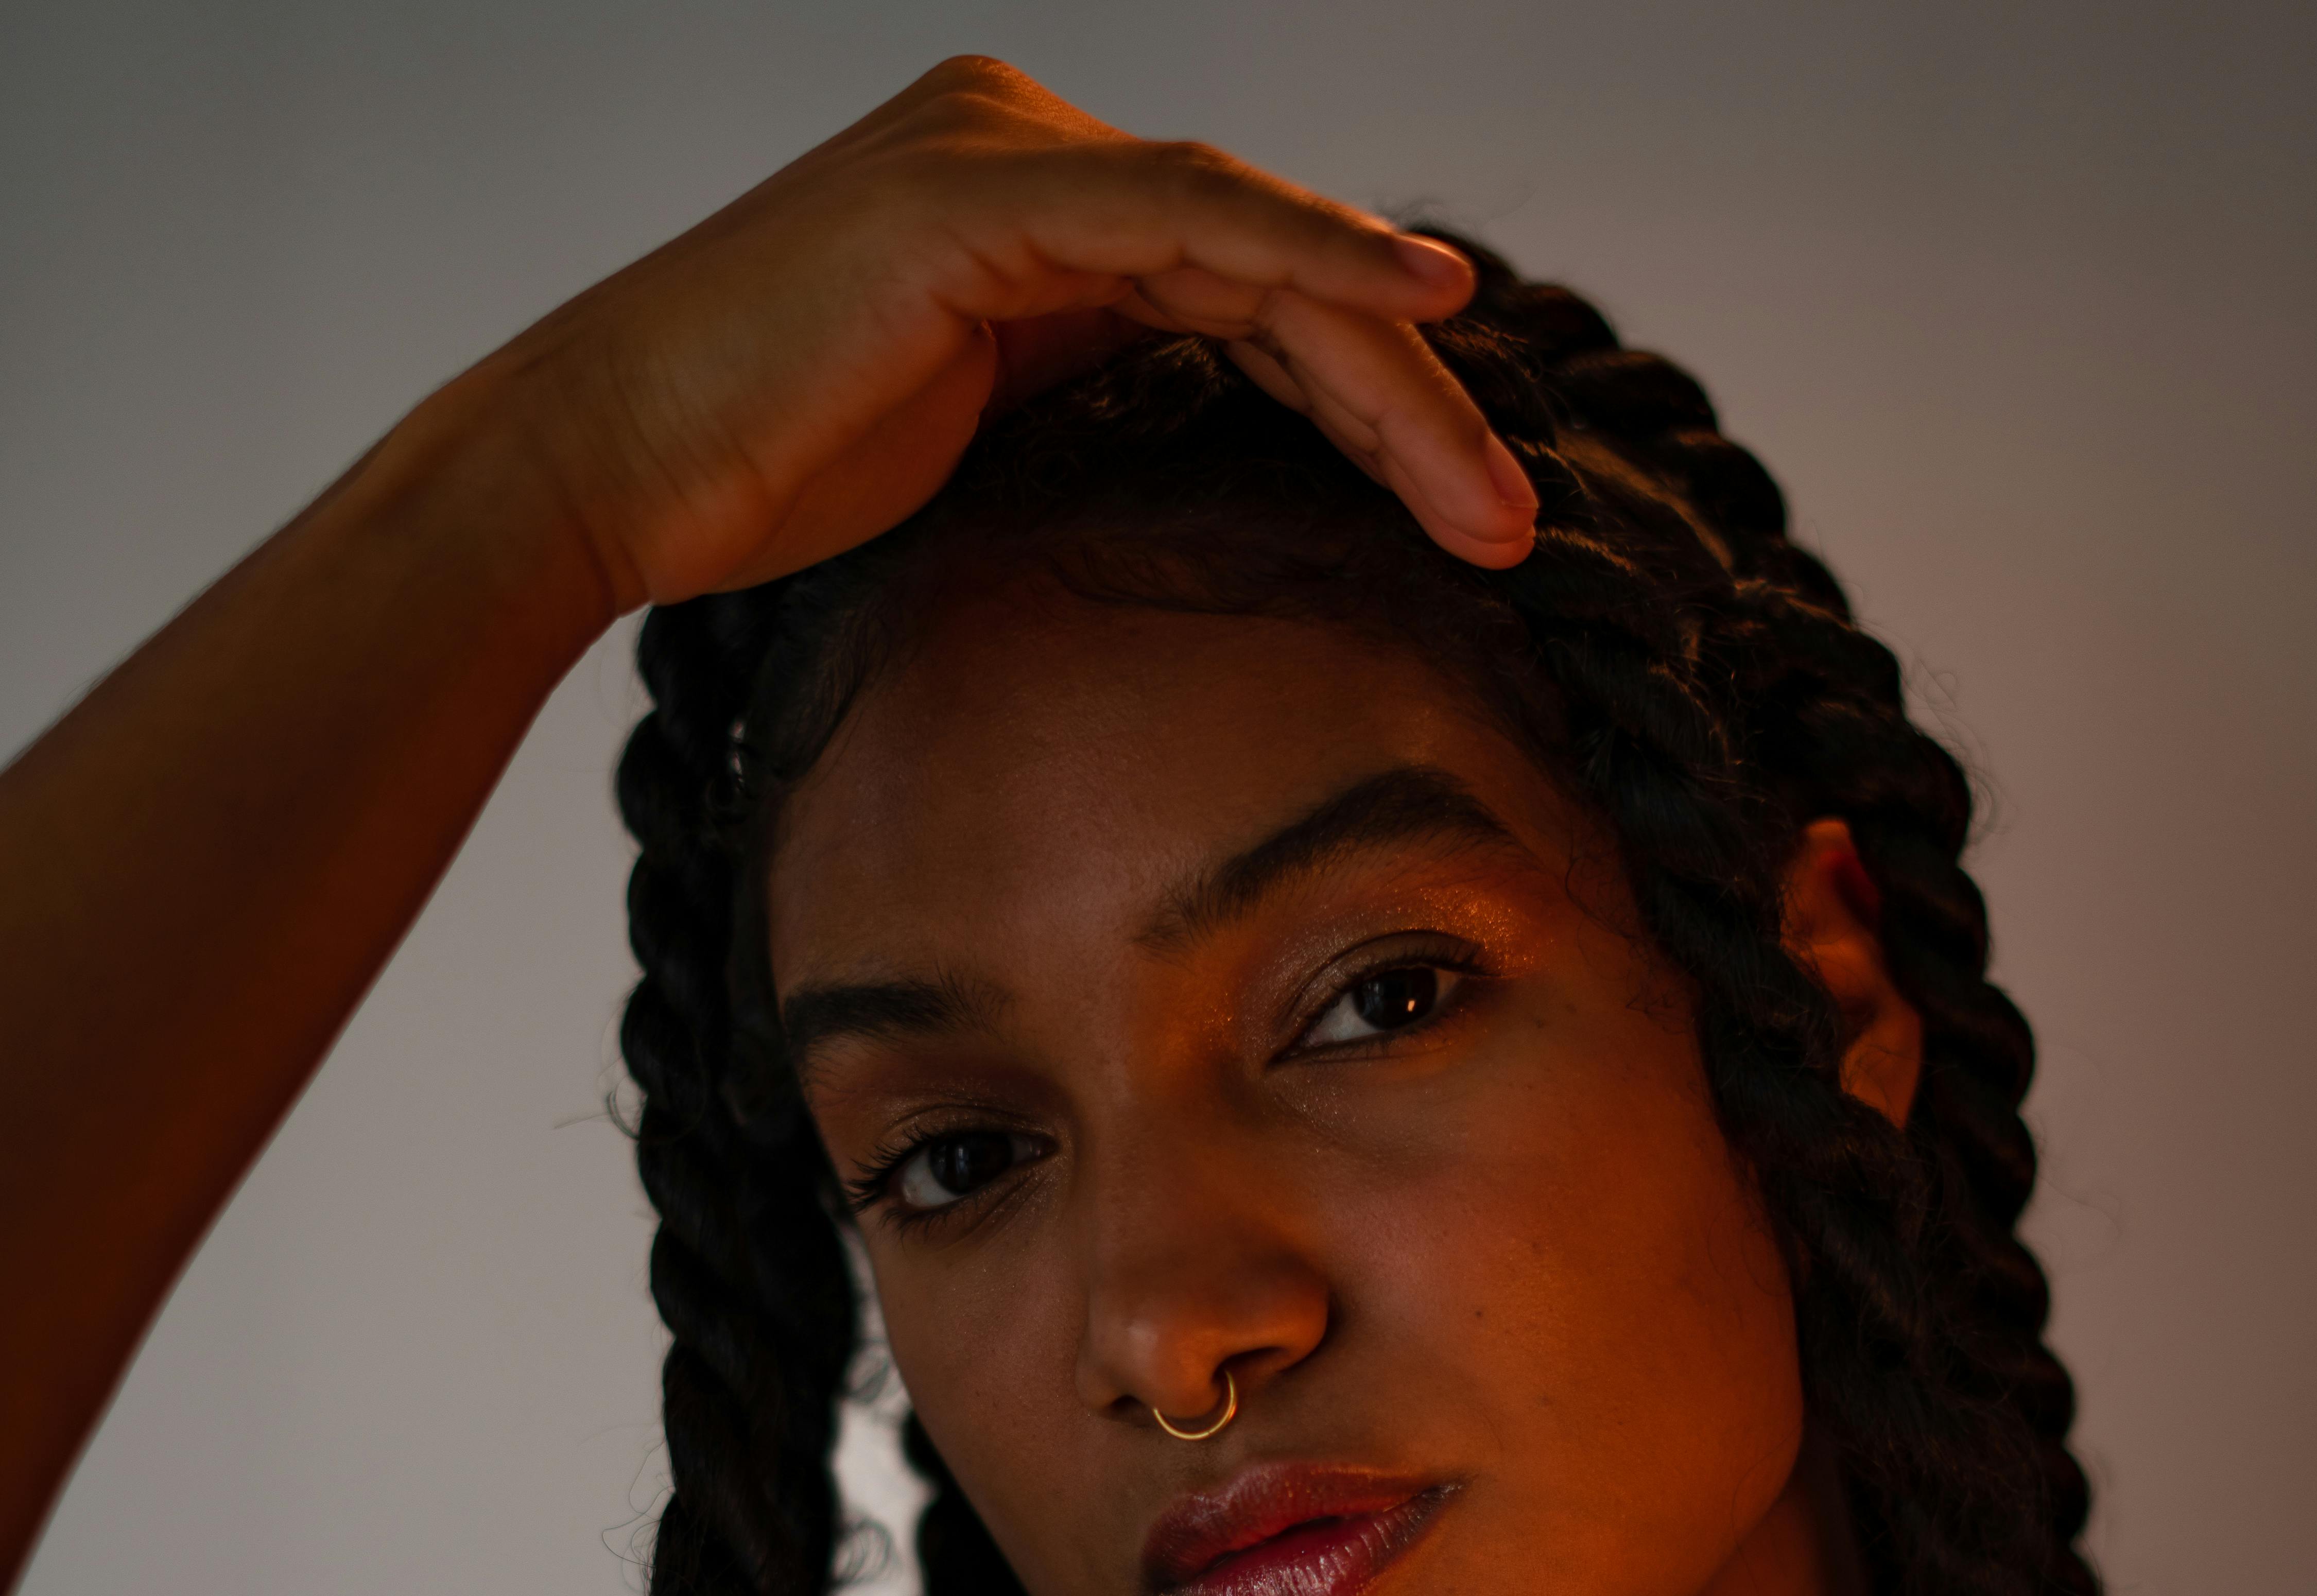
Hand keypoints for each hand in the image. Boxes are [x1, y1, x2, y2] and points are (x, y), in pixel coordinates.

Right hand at [490, 56, 1538, 611]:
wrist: (609, 474)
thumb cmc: (764, 476)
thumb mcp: (967, 436)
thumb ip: (1079, 397)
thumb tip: (1189, 449)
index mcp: (1034, 213)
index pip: (1248, 301)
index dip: (1370, 408)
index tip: (1464, 518)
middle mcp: (1030, 149)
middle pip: (1277, 274)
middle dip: (1410, 411)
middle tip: (1509, 527)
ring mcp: (1004, 153)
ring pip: (1259, 253)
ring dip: (1396, 378)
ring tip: (1491, 498)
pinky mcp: (979, 193)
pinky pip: (1189, 217)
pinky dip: (1313, 252)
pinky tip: (1427, 304)